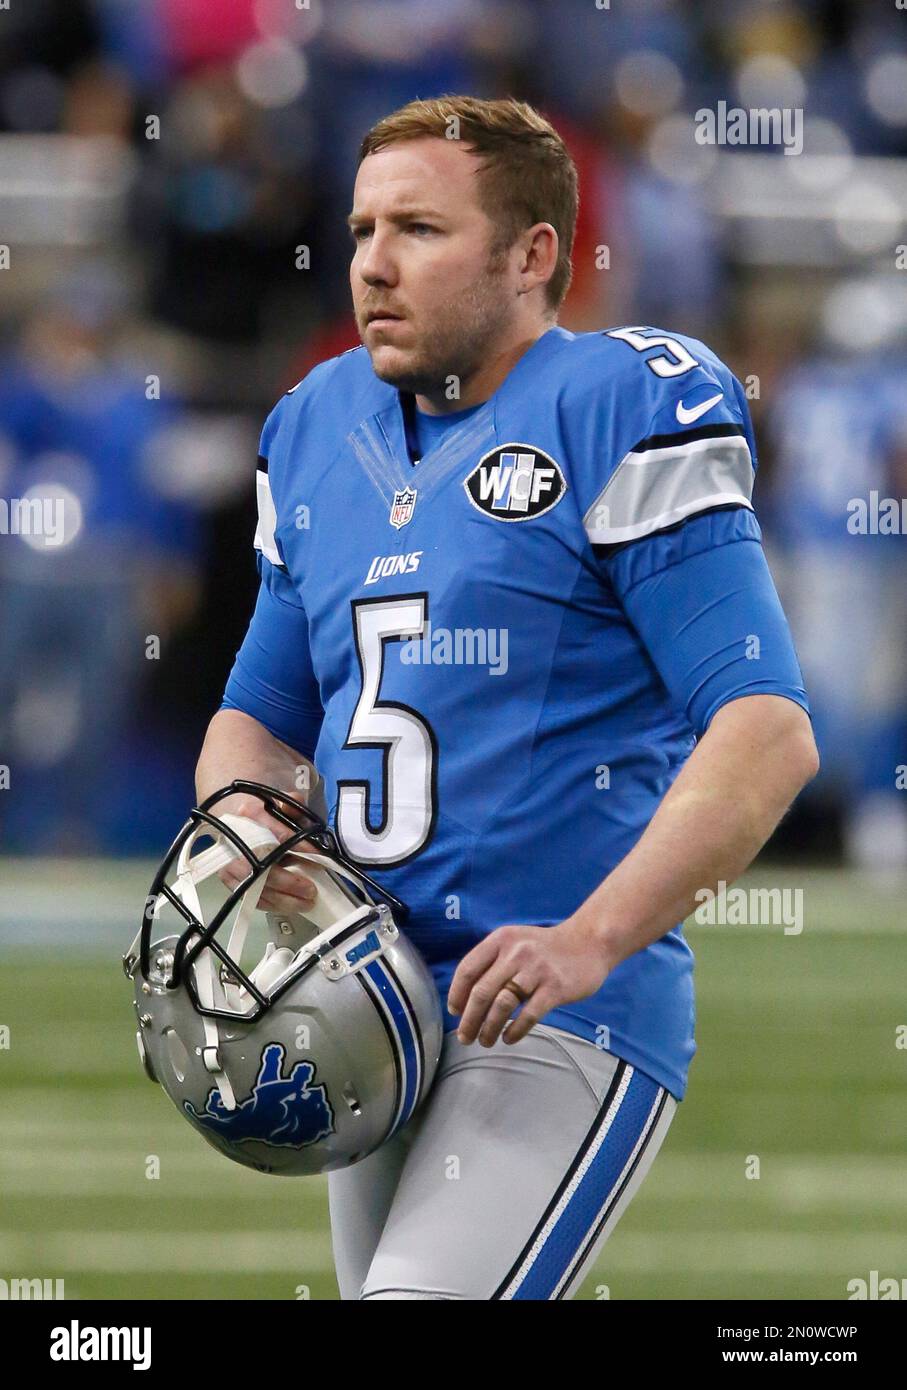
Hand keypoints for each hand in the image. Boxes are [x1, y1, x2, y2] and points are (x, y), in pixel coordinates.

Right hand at [212, 792, 318, 914]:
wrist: (236, 819)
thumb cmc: (266, 815)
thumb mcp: (283, 804)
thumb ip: (295, 806)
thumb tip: (302, 811)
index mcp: (251, 813)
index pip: (278, 832)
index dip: (300, 846)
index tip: (318, 857)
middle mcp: (236, 838)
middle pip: (261, 865)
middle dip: (289, 881)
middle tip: (311, 890)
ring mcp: (229, 860)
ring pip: (255, 886)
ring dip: (283, 899)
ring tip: (306, 902)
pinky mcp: (227, 878)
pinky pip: (250, 897)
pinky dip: (271, 904)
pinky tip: (290, 905)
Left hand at [446, 917, 612, 1047]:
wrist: (589, 942)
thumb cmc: (545, 948)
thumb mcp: (515, 942)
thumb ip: (492, 961)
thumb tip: (466, 998)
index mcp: (501, 939)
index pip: (467, 969)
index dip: (456, 994)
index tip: (455, 1012)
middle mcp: (516, 952)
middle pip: (482, 992)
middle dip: (469, 1020)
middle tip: (464, 1037)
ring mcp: (536, 970)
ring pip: (502, 1006)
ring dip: (488, 1029)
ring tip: (485, 1041)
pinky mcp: (555, 988)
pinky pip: (528, 1015)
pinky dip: (514, 1031)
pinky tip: (508, 1038)